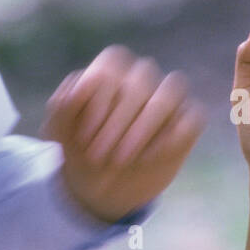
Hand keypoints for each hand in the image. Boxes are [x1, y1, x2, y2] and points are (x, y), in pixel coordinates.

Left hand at [41, 46, 205, 223]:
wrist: (95, 186)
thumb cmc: (77, 149)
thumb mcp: (58, 133)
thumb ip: (61, 106)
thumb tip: (78, 86)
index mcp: (110, 71)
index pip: (112, 63)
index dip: (98, 97)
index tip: (83, 136)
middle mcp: (141, 78)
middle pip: (141, 79)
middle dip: (116, 121)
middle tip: (97, 157)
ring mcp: (167, 98)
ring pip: (172, 90)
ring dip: (145, 124)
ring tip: (121, 158)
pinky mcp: (186, 122)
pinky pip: (192, 117)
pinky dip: (172, 136)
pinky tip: (146, 160)